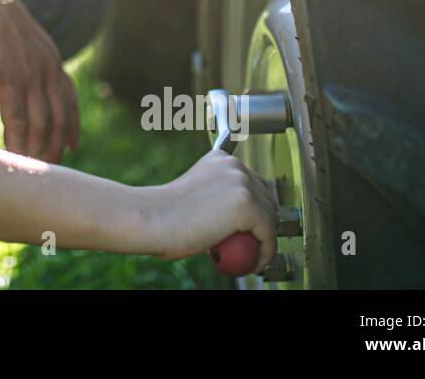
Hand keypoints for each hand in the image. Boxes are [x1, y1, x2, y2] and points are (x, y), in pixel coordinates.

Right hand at [0, 0, 79, 163]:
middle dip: (56, 143)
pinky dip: (18, 142)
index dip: (72, 122)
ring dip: (37, 149)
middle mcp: (46, 68)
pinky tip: (12, 156)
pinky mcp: (7, 82)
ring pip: (41, 123)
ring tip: (30, 168)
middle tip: (50, 166)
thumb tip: (11, 77)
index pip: (68, 96)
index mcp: (49, 57)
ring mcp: (29, 76)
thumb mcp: (13, 39)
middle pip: (59, 115)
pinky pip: (17, 121)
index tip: (73, 144)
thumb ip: (19, 59)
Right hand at [148, 149, 277, 272]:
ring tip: (249, 257)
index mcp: (221, 158)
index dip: (256, 211)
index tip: (251, 231)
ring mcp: (242, 183)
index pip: (253, 185)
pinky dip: (265, 254)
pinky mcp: (248, 205)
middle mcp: (234, 165)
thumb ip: (217, 199)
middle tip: (252, 247)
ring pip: (271, 218)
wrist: (153, 220)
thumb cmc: (164, 216)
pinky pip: (269, 236)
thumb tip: (234, 220)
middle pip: (266, 199)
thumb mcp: (196, 196)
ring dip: (265, 241)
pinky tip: (254, 264)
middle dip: (264, 225)